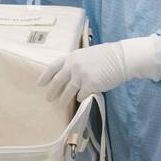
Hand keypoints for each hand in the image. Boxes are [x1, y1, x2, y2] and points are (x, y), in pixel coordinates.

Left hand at [38, 35, 160, 103]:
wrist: (121, 58)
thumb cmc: (106, 56)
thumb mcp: (86, 55)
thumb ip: (75, 63)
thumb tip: (66, 75)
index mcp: (71, 57)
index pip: (53, 67)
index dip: (45, 76)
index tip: (39, 84)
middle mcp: (73, 66)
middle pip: (57, 82)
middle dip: (51, 92)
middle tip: (48, 99)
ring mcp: (81, 76)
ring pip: (67, 92)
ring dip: (63, 100)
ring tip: (59, 105)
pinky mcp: (90, 85)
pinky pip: (81, 95)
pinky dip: (81, 97)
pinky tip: (82, 97)